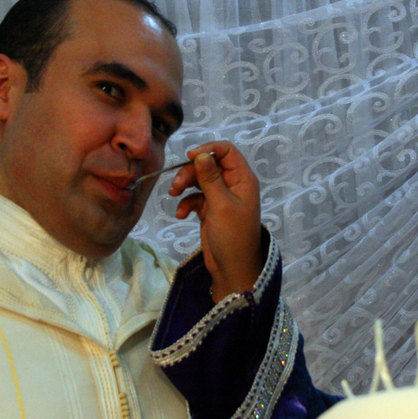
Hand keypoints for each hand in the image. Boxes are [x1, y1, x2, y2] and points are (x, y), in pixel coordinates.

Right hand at [170, 141, 263, 301]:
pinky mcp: (210, 209)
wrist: (232, 268)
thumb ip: (210, 178)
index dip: (208, 150)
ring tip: (174, 196)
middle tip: (177, 185)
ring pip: (199, 180)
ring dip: (185, 185)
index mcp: (242, 179)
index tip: (189, 157)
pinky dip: (186, 203)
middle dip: (191, 172)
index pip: (227, 151)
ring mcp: (221, 197)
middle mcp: (233, 184)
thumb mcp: (221, 205)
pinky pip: (195, 197)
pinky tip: (182, 215)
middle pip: (209, 164)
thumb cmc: (233, 236)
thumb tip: (201, 154)